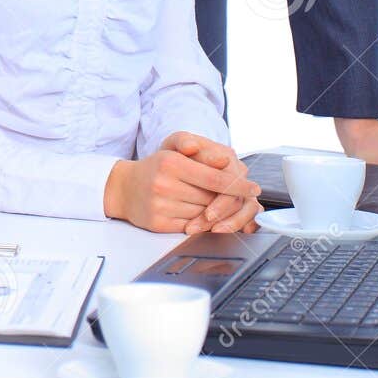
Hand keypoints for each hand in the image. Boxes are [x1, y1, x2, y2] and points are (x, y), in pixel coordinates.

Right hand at [103, 131, 261, 233]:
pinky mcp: (158, 223)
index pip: (214, 178)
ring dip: (214, 212)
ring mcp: (160, 206)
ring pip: (204, 215)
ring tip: (211, 203)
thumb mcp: (174, 150)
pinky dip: (201, 223)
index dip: (238, 185)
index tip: (253, 188)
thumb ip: (202, 153)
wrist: (124, 188)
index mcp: (170, 163)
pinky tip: (199, 215)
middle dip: (226, 199)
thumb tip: (226, 160)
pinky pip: (192, 227)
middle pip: (212, 199)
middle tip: (234, 196)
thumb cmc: (156, 167)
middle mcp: (164, 184)